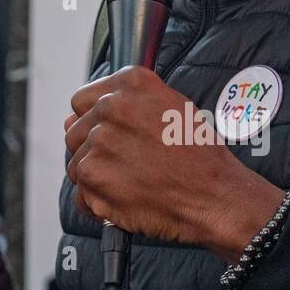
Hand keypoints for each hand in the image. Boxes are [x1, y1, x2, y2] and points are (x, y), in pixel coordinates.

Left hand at [65, 65, 284, 260]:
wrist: (215, 196)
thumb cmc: (199, 156)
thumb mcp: (172, 106)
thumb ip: (125, 102)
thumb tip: (74, 116)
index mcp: (129, 85)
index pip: (81, 100)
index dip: (93, 122)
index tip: (110, 138)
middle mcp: (110, 108)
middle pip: (74, 132)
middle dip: (94, 151)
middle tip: (127, 166)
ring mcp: (98, 143)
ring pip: (76, 164)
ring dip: (97, 178)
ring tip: (131, 183)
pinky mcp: (93, 177)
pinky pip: (80, 195)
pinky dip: (98, 204)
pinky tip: (127, 201)